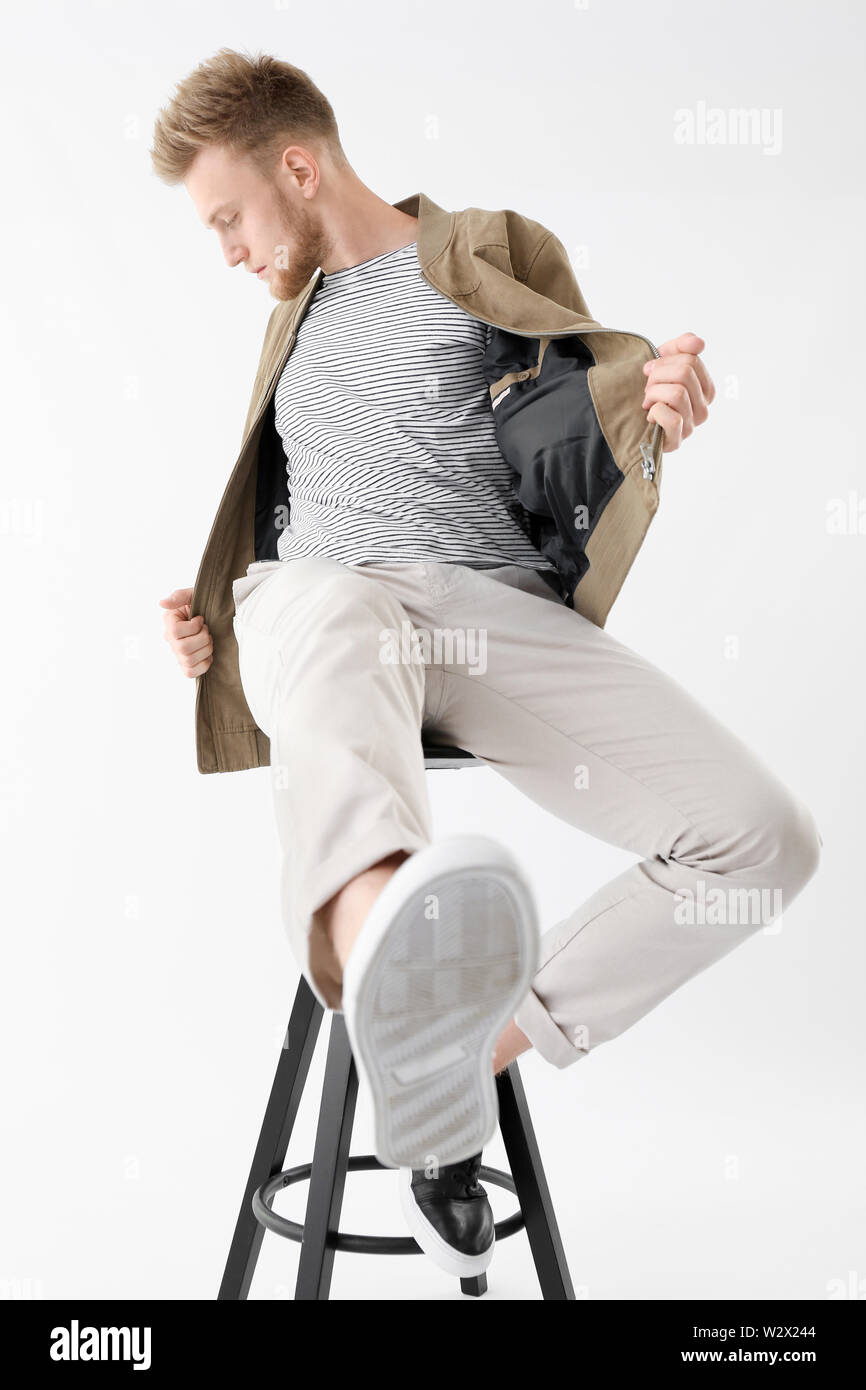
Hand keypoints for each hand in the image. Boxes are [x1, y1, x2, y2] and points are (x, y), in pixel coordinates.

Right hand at [159, 587, 212, 676]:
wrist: (216, 615)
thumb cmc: (203, 605)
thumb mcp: (193, 595)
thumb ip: (178, 596)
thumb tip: (162, 603)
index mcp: (169, 622)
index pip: (175, 632)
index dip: (193, 627)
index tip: (200, 619)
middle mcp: (170, 640)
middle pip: (183, 648)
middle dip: (202, 638)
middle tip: (207, 630)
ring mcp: (178, 654)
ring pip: (189, 660)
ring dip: (206, 649)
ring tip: (209, 640)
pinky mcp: (187, 666)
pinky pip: (191, 672)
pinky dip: (204, 663)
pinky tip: (207, 653)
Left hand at [641, 332, 715, 452]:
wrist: (629, 419)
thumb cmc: (650, 390)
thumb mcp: (664, 362)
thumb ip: (681, 346)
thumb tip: (698, 343)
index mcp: (705, 389)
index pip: (692, 360)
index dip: (665, 360)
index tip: (651, 369)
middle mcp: (703, 408)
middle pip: (685, 373)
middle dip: (658, 376)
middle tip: (647, 387)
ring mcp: (691, 426)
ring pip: (677, 393)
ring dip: (653, 393)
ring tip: (647, 401)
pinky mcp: (677, 441)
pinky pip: (672, 419)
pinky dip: (655, 413)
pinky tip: (650, 416)